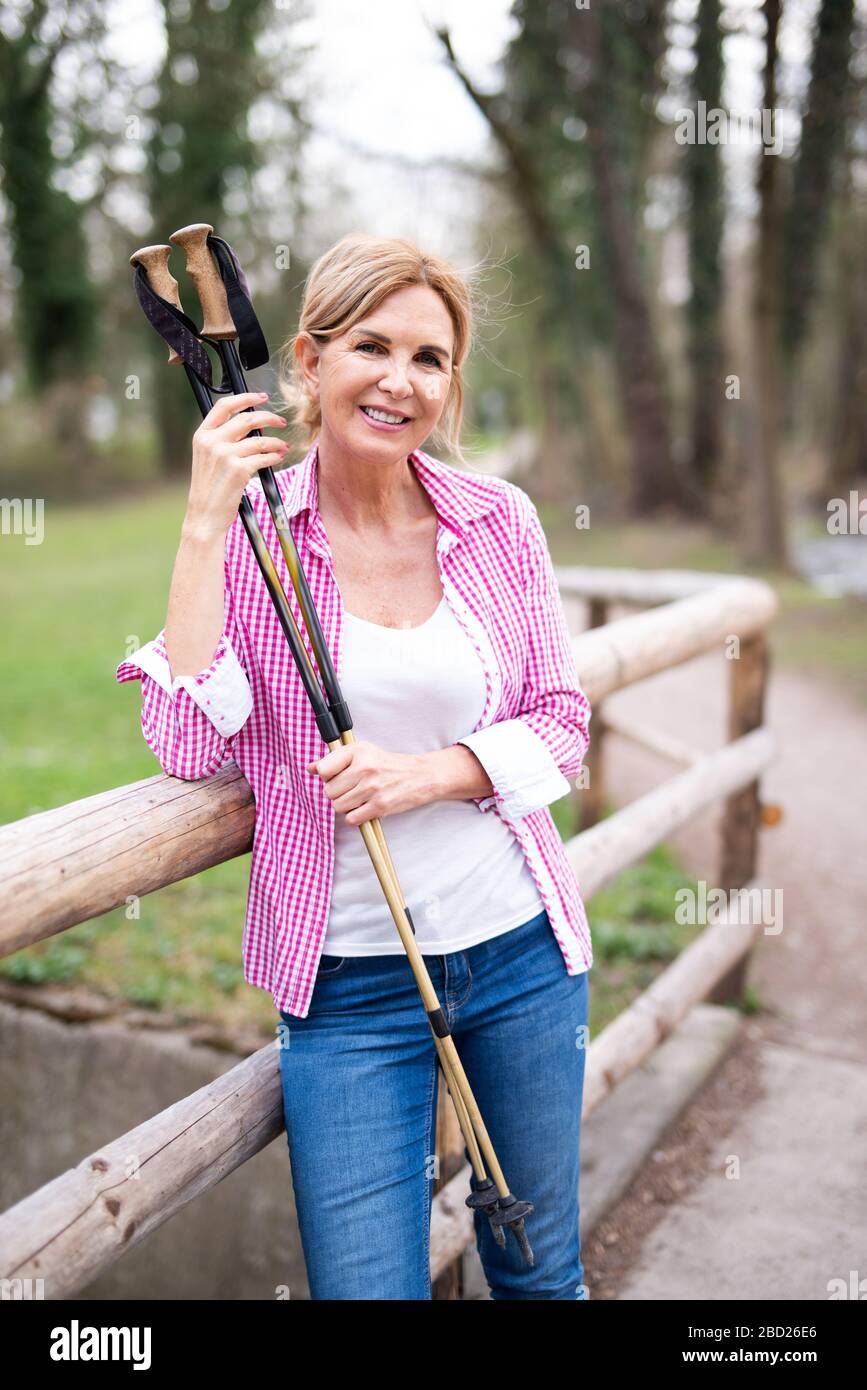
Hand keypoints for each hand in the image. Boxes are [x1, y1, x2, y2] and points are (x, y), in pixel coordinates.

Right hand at [184, 390, 289, 541]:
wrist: (204, 516)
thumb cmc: (209, 489)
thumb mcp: (206, 458)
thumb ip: (220, 439)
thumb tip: (249, 425)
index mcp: (202, 435)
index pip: (224, 406)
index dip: (246, 398)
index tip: (262, 397)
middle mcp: (212, 442)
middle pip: (247, 419)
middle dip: (269, 417)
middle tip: (281, 421)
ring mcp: (225, 455)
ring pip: (260, 440)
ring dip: (276, 441)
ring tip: (283, 445)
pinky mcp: (239, 470)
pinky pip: (264, 457)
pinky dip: (275, 455)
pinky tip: (279, 456)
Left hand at [307, 740, 434, 824]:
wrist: (422, 775)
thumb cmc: (389, 764)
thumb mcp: (363, 753)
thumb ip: (334, 759)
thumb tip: (310, 768)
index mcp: (358, 751)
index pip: (323, 769)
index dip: (327, 776)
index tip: (337, 776)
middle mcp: (364, 767)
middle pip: (329, 791)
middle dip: (337, 793)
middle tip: (351, 789)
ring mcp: (372, 788)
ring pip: (338, 806)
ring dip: (346, 806)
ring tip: (359, 798)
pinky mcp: (380, 806)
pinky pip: (351, 819)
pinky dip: (355, 817)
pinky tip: (365, 807)